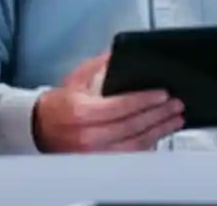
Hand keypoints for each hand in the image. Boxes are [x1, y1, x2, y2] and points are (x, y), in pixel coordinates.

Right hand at [32, 52, 184, 152]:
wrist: (41, 129)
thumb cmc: (60, 104)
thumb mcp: (77, 78)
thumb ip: (101, 65)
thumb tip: (122, 55)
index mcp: (81, 112)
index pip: (120, 106)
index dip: (144, 100)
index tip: (163, 94)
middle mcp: (87, 136)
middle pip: (132, 126)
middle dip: (158, 114)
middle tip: (175, 105)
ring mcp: (94, 153)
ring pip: (135, 143)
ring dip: (159, 130)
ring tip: (175, 119)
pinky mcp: (100, 162)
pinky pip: (130, 155)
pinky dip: (148, 144)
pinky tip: (160, 133)